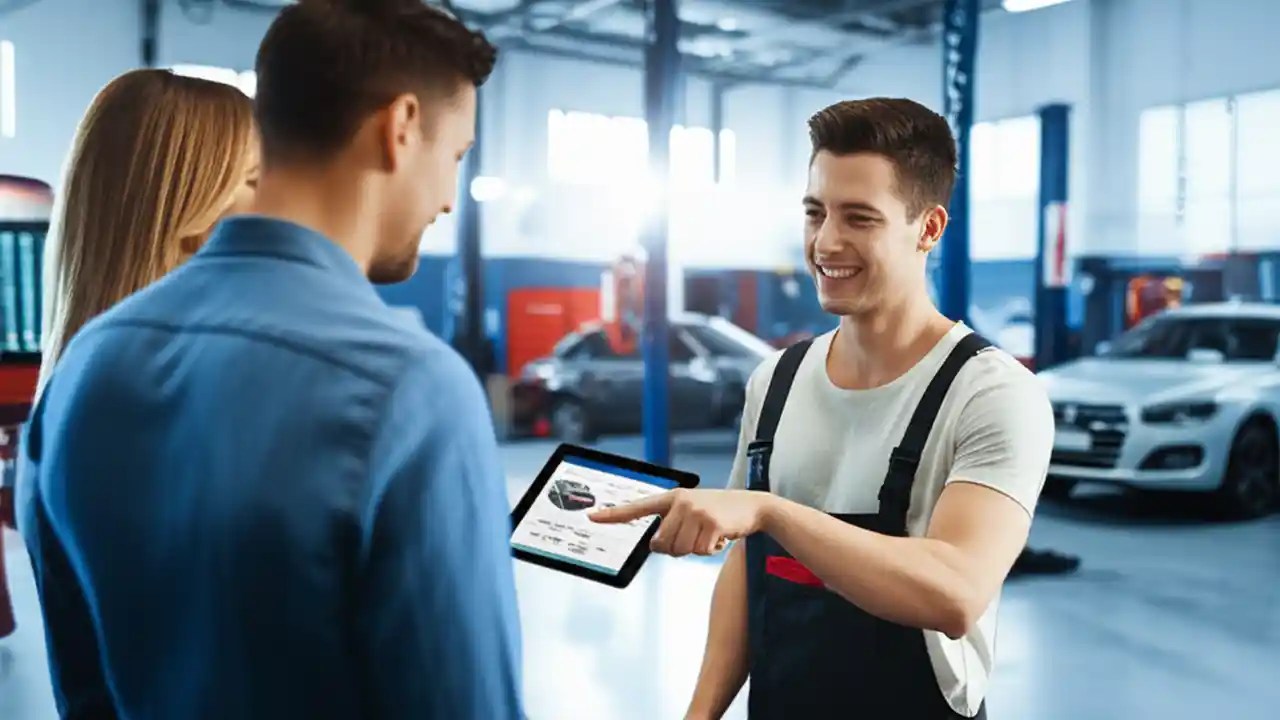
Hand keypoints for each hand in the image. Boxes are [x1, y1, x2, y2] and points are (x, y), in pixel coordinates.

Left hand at [589, 489, 771, 556]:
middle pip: (662, 544)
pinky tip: (720, 535)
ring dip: (695, 549)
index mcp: (672, 498)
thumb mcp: (692, 511)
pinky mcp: (710, 523)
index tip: (592, 517)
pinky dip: (711, 549)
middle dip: (677, 548)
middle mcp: (680, 502)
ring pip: (680, 550)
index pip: (637, 507)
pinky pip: (700, 552)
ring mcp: (695, 512)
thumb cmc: (718, 512)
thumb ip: (673, 524)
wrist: (753, 506)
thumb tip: (657, 546)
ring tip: (709, 533)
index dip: (614, 515)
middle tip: (695, 536)